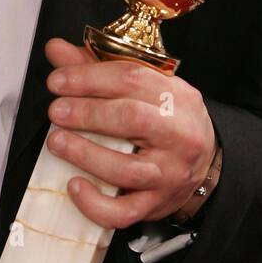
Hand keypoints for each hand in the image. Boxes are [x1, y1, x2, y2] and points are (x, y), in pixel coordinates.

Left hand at [43, 36, 216, 230]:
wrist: (206, 164)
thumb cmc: (169, 119)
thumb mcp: (146, 86)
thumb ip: (98, 67)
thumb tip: (56, 50)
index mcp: (177, 96)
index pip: (132, 78)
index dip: (89, 77)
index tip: (58, 81)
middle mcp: (178, 135)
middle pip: (131, 119)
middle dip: (86, 112)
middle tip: (55, 110)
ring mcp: (168, 173)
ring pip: (126, 168)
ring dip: (84, 154)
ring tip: (56, 141)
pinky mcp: (155, 204)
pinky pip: (124, 212)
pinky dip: (95, 203)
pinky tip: (74, 186)